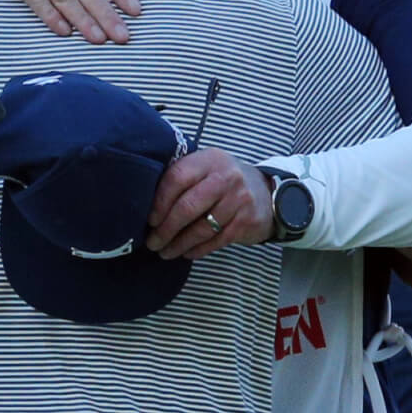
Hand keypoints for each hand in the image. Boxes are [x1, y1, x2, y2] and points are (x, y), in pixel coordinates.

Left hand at [144, 149, 272, 259]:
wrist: (266, 192)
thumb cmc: (223, 182)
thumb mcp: (206, 169)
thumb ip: (182, 179)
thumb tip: (145, 204)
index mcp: (208, 160)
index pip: (177, 178)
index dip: (159, 202)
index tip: (149, 220)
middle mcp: (226, 177)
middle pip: (187, 206)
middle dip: (166, 229)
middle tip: (152, 242)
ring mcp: (239, 199)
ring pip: (201, 228)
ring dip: (179, 244)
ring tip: (165, 252)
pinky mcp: (246, 221)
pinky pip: (216, 240)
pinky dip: (198, 249)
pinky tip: (186, 253)